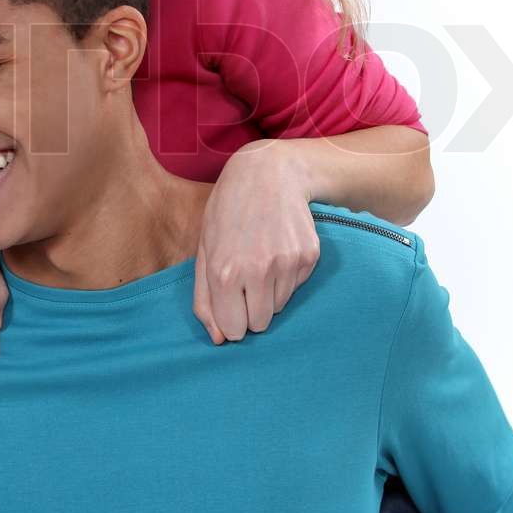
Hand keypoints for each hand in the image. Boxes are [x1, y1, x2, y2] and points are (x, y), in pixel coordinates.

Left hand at [193, 141, 320, 343]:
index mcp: (224, 272)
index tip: (230, 303)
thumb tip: (219, 339)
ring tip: (261, 258)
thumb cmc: (227, 211)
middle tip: (245, 279)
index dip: (230, 319)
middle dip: (250, 309)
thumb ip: (204, 299)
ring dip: (269, 292)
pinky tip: (277, 249)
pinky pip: (296, 288)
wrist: (268, 173)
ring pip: (279, 307)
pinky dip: (286, 277)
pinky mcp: (309, 257)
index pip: (233, 331)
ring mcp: (287, 263)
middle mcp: (257, 271)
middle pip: (259, 325)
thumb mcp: (204, 250)